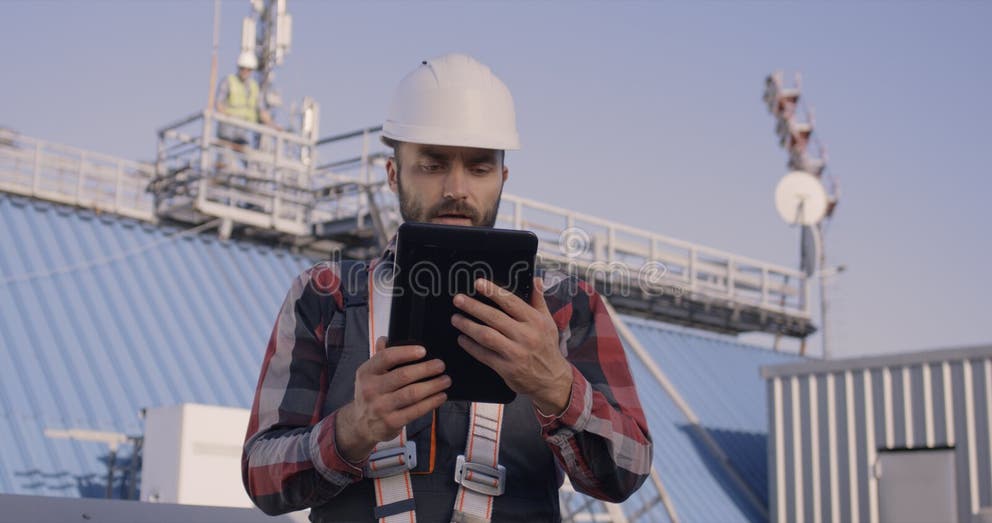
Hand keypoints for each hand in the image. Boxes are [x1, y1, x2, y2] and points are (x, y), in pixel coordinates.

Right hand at [335, 337, 449, 462]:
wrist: (361, 424)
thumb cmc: (370, 394)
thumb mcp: (369, 374)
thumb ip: (379, 356)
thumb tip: (386, 338)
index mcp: (366, 372)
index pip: (386, 357)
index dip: (406, 352)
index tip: (423, 350)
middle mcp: (371, 389)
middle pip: (403, 375)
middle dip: (426, 369)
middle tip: (440, 365)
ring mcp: (381, 407)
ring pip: (412, 393)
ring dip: (433, 385)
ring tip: (445, 380)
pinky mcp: (391, 422)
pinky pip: (416, 410)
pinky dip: (431, 402)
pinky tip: (441, 396)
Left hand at [451, 277, 571, 414]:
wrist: (552, 379)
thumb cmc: (547, 347)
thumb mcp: (548, 322)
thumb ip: (539, 300)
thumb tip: (535, 279)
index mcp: (535, 321)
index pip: (511, 302)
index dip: (493, 292)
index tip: (478, 283)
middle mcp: (525, 335)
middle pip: (494, 317)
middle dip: (473, 307)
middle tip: (458, 299)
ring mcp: (515, 353)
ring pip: (486, 336)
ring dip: (468, 326)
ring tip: (455, 318)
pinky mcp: (506, 368)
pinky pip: (484, 355)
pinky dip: (471, 346)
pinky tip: (462, 339)